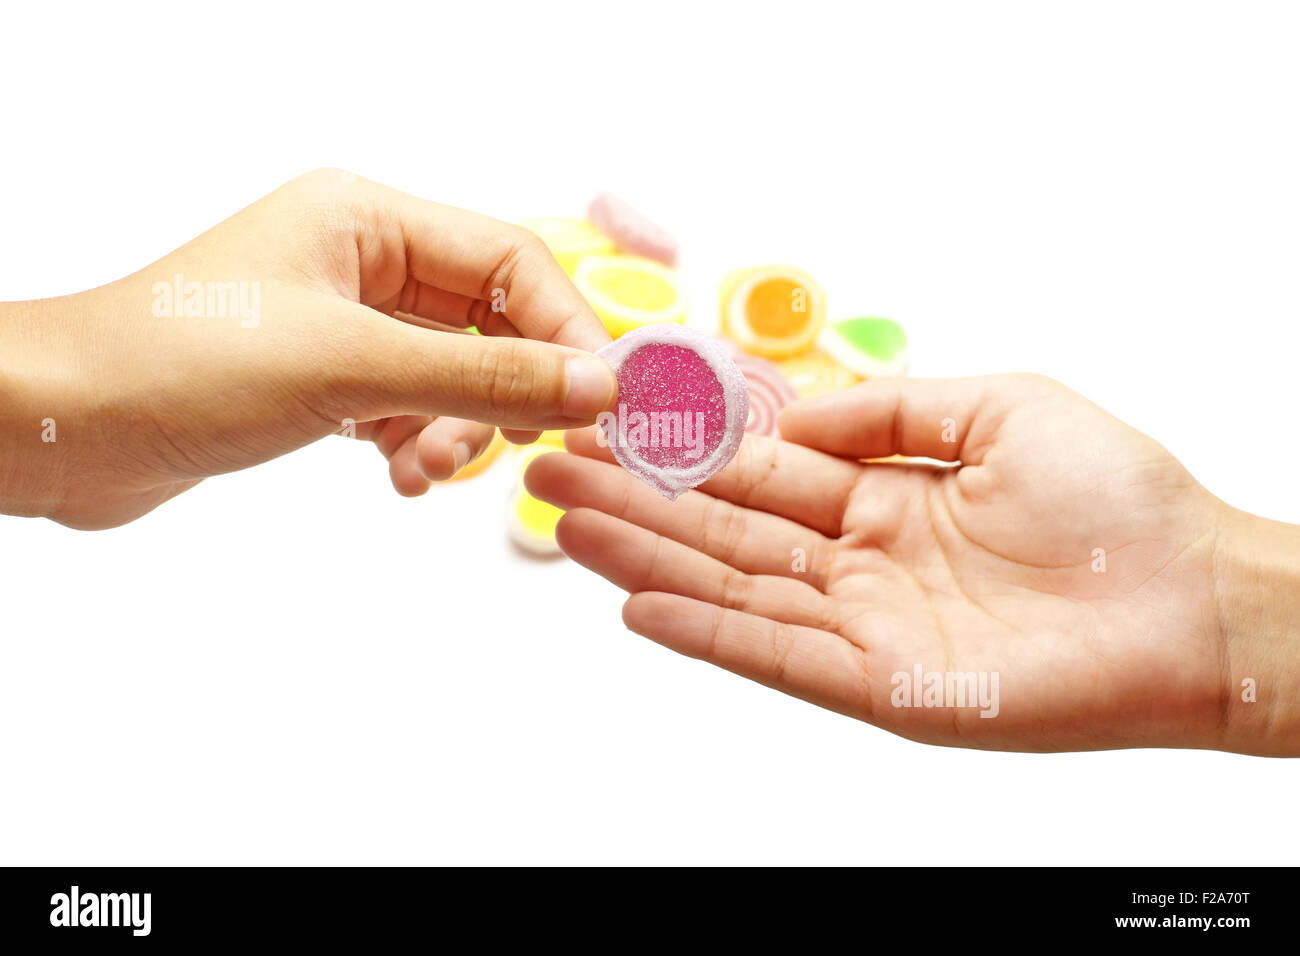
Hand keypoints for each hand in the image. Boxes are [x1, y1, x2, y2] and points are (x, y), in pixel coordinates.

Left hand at [0, 169, 615, 528]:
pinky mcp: (325, 374)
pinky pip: (411, 404)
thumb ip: (484, 376)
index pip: (511, 262)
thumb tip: (594, 385)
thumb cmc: (181, 364)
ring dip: (457, 428)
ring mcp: (344, 319)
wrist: (69, 424)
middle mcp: (362, 260)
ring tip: (423, 470)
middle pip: (489, 319)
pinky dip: (417, 442)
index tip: (599, 399)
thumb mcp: (353, 368)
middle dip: (503, 391)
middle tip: (508, 448)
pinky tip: (396, 473)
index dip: (564, 330)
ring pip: (453, 371)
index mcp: (368, 219)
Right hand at [526, 374, 1299, 754]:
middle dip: (634, 502)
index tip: (612, 421)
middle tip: (546, 471)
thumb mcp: (999, 407)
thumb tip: (792, 410)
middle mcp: (860, 566)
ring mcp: (864, 629)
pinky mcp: (881, 688)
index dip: (683, 449)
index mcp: (884, 500)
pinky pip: (775, 656)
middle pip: (725, 532)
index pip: (760, 473)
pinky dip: (704, 632)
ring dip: (642, 560)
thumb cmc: (1120, 501)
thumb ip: (888, 410)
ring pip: (731, 590)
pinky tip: (636, 604)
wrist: (1196, 599)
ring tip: (561, 522)